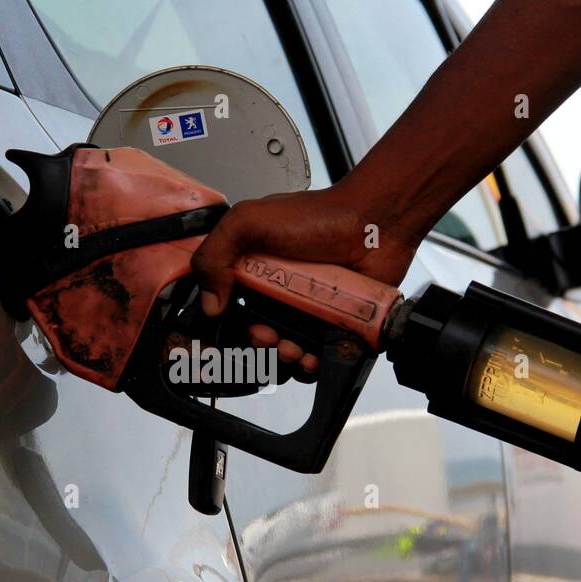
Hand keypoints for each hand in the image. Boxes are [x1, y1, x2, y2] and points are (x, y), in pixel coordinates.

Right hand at [190, 183, 417, 371]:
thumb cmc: (318, 217)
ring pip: (288, 352)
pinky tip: (313, 356)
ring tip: (293, 348)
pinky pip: (320, 356)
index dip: (229, 326)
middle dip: (259, 346)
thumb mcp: (248, 222)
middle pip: (258, 337)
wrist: (371, 224)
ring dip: (285, 360)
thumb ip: (215, 254)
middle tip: (267, 336)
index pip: (230, 311)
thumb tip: (208, 302)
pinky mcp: (335, 325)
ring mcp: (308, 311)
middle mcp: (279, 294)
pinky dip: (314, 364)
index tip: (234, 328)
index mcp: (254, 272)